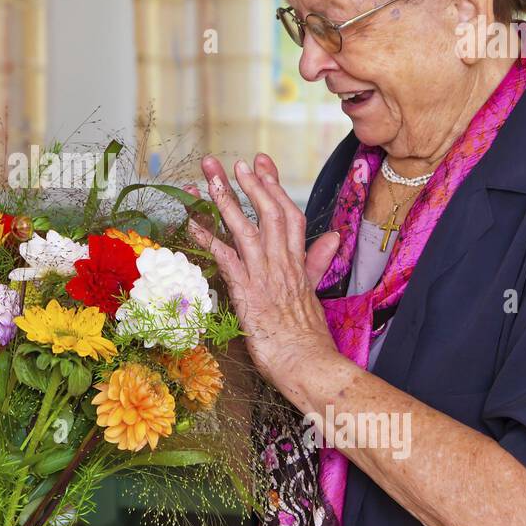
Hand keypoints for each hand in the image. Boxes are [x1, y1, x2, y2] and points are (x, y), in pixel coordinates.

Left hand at [185, 153, 340, 390]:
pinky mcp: (247, 292)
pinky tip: (192, 222)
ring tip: (210, 178)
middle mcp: (281, 263)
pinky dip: (208, 238)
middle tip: (233, 162)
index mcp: (296, 263)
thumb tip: (334, 237)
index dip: (274, 186)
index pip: (289, 214)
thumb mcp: (314, 292)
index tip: (261, 163)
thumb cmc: (307, 336)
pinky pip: (225, 258)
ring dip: (226, 201)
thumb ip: (318, 261)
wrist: (307, 363)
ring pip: (246, 229)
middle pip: (268, 213)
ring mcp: (264, 276)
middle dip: (250, 184)